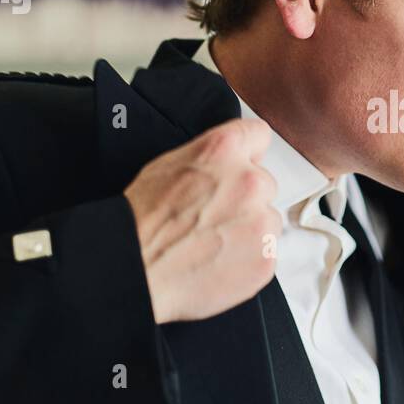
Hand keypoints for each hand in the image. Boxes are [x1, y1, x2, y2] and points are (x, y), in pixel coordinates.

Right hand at [123, 118, 281, 323]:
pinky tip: (218, 260)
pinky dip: (248, 258)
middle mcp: (249, 181)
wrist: (136, 268)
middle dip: (245, 197)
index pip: (258, 134)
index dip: (247, 152)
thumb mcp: (170, 164)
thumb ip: (212, 157)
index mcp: (225, 150)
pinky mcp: (265, 257)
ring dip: (249, 228)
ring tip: (213, 241)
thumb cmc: (143, 220)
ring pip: (267, 219)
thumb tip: (232, 159)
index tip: (243, 164)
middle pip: (264, 183)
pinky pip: (265, 252)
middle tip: (214, 214)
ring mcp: (261, 221)